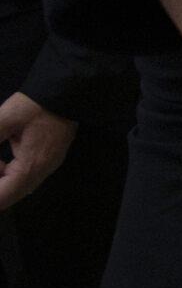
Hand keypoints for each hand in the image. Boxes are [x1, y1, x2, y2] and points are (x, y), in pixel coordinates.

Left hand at [0, 92, 77, 210]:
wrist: (69, 90)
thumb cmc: (35, 105)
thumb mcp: (4, 120)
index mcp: (30, 167)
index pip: (2, 197)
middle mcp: (41, 172)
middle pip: (9, 196)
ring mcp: (48, 166)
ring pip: (17, 188)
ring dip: (0, 180)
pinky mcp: (49, 159)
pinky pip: (25, 178)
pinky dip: (8, 175)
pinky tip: (1, 160)